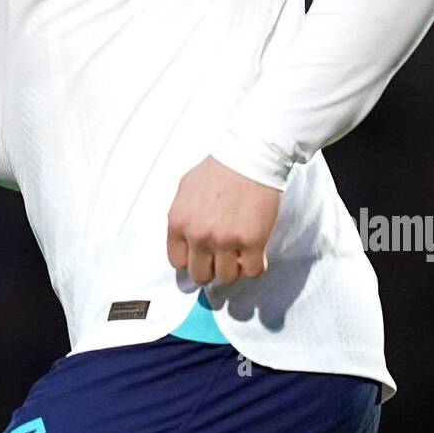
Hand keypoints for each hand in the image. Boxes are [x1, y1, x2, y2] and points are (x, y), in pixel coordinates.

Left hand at [166, 155, 280, 285]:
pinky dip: (255, 266)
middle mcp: (199, 235)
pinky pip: (252, 271)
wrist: (250, 155)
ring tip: (240, 253)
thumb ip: (182, 217)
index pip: (178, 261)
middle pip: (200, 274)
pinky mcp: (252, 242)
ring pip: (227, 277)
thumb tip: (185, 242)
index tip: (202, 255)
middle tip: (222, 256)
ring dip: (234, 268)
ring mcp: (226, 241)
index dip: (192, 259)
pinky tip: (256, 253)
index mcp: (178, 222)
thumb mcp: (185, 189)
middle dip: (211, 267)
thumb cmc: (218, 169)